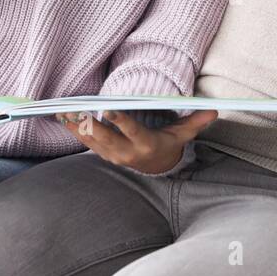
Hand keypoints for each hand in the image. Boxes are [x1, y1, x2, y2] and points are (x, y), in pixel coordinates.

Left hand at [55, 108, 217, 174]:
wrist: (157, 166)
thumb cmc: (168, 144)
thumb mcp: (182, 135)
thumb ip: (195, 122)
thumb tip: (213, 111)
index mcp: (145, 144)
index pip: (131, 131)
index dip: (120, 120)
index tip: (107, 109)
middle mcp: (127, 152)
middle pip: (105, 137)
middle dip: (88, 124)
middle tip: (74, 109)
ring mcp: (113, 155)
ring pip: (91, 140)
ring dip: (76, 126)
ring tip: (62, 111)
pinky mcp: (104, 154)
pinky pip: (86, 142)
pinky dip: (75, 130)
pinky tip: (64, 117)